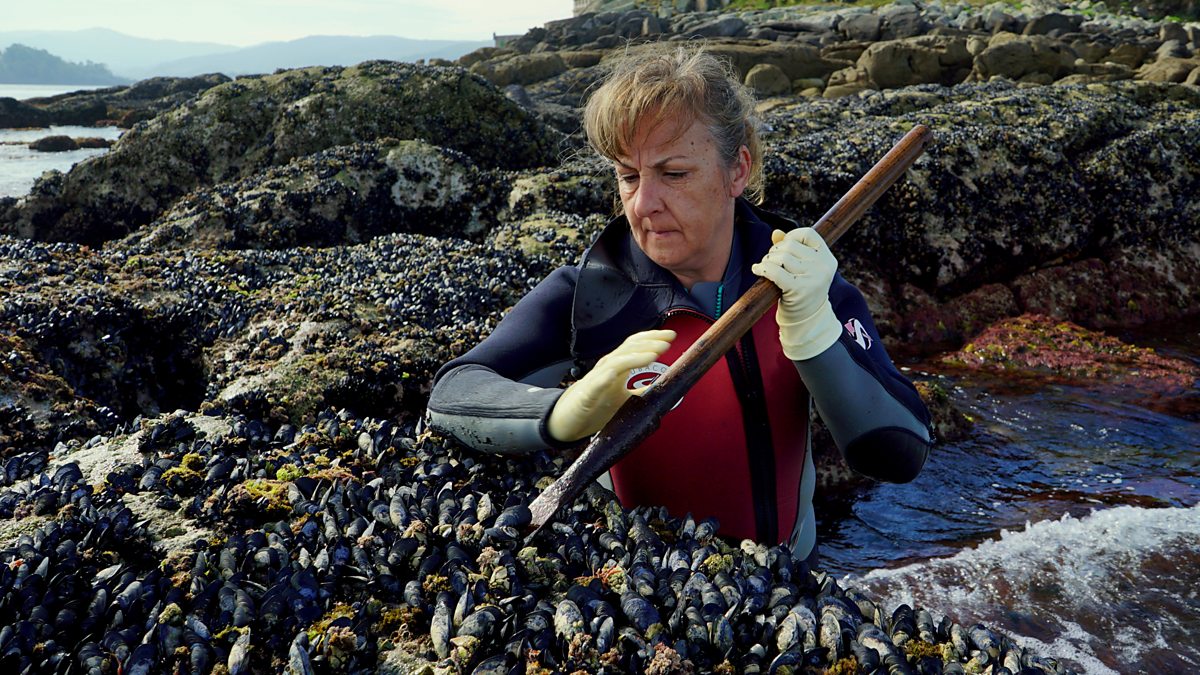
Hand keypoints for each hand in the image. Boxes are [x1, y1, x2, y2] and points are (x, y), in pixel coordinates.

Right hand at [547, 329, 675, 441]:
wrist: (567, 421)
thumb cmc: (595, 406)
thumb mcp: (625, 399)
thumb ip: (642, 392)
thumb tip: (663, 389)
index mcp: (616, 367)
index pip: (635, 346)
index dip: (652, 338)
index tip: (671, 336)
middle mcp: (607, 368)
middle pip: (628, 348)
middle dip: (649, 342)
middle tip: (668, 339)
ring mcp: (596, 379)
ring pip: (616, 361)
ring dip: (636, 356)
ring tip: (654, 353)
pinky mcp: (587, 394)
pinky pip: (598, 382)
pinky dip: (608, 375)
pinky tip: (618, 373)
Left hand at [750, 228, 841, 360]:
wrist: (807, 320)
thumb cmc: (802, 291)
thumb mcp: (802, 269)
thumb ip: (792, 249)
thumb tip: (776, 233)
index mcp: (827, 258)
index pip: (808, 234)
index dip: (791, 236)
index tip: (782, 246)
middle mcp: (823, 266)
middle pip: (790, 246)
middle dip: (775, 251)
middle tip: (770, 260)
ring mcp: (813, 278)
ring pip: (782, 258)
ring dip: (767, 260)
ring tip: (764, 267)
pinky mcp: (800, 289)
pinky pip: (776, 272)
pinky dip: (762, 269)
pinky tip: (757, 270)